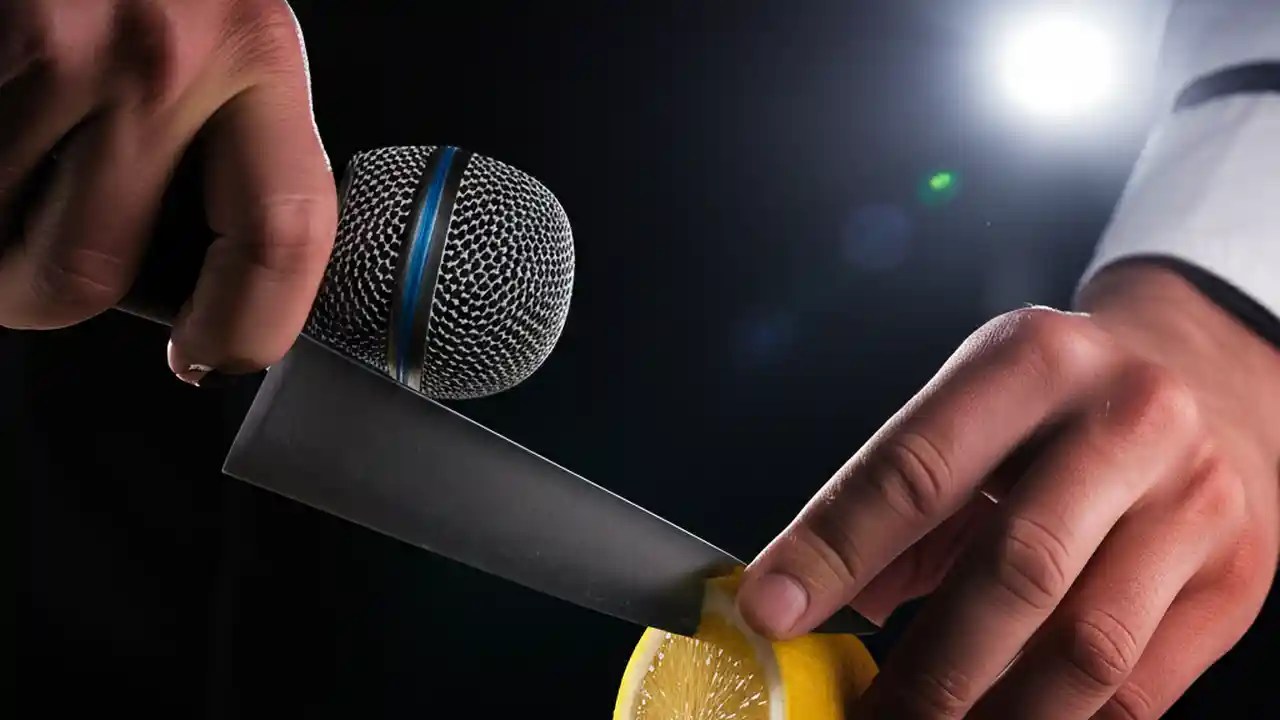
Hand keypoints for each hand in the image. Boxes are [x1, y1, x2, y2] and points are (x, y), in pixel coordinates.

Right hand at [0, 0, 335, 383]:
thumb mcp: (236, 31)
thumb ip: (234, 139)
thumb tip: (208, 279)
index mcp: (258, 56)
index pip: (281, 239)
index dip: (249, 329)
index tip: (218, 356)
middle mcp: (155, 54)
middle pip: (88, 272)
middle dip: (55, 302)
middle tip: (53, 283)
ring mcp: (47, 42)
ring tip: (10, 204)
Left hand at [737, 263, 1279, 717]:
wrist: (1207, 379)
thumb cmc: (1057, 407)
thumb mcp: (974, 414)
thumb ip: (896, 503)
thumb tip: (805, 604)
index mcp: (1031, 360)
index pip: (915, 469)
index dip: (832, 550)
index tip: (769, 614)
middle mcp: (1126, 418)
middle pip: (1014, 569)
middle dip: (926, 669)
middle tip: (866, 718)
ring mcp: (1195, 500)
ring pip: (1086, 646)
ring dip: (994, 715)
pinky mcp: (1238, 576)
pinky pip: (1141, 689)